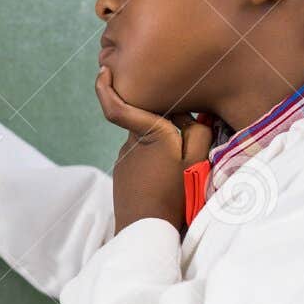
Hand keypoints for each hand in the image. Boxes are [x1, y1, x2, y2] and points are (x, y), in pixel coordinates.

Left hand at [95, 65, 213, 233]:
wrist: (146, 232)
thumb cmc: (176, 197)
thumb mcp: (197, 163)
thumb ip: (199, 133)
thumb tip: (198, 115)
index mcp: (148, 134)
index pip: (117, 105)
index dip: (106, 87)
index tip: (104, 72)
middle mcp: (130, 144)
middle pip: (143, 119)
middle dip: (162, 120)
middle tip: (187, 135)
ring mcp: (124, 160)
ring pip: (143, 140)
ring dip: (159, 144)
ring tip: (181, 165)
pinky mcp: (122, 175)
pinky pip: (139, 158)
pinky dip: (152, 160)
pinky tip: (166, 178)